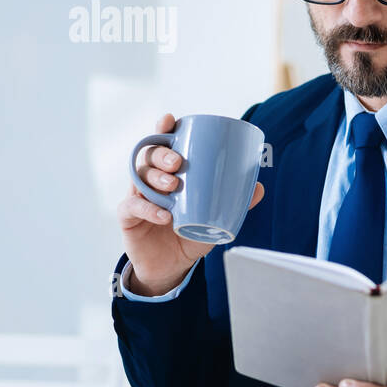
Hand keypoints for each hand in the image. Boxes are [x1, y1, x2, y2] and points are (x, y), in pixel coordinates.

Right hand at [118, 112, 264, 295]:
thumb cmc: (191, 233)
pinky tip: (164, 214)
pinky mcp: (128, 217)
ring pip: (139, 176)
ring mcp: (137, 196)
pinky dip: (149, 209)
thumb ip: (234, 203)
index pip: (163, 144)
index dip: (163, 129)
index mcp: (170, 172)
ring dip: (156, 177)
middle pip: (149, 156)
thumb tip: (258, 187)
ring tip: (173, 185)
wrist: (171, 266)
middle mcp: (150, 180)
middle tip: (178, 162)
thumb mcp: (215, 218)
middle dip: (162, 154)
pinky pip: (133, 207)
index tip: (169, 121)